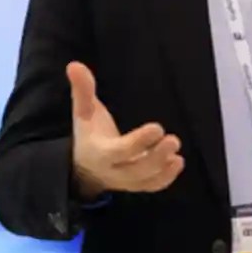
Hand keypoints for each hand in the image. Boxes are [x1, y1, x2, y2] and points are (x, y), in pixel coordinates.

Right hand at [68, 61, 183, 196]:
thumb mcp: (83, 113)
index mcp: (99, 152)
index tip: (158, 128)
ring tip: (177, 154)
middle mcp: (112, 170)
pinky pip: (150, 187)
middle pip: (136, 170)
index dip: (139, 142)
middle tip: (174, 140)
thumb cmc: (88, 134)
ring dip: (163, 169)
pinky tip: (177, 162)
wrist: (85, 166)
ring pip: (145, 181)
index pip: (120, 151)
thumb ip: (82, 90)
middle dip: (156, 157)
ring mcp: (125, 181)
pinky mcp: (135, 185)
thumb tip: (74, 65)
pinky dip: (165, 178)